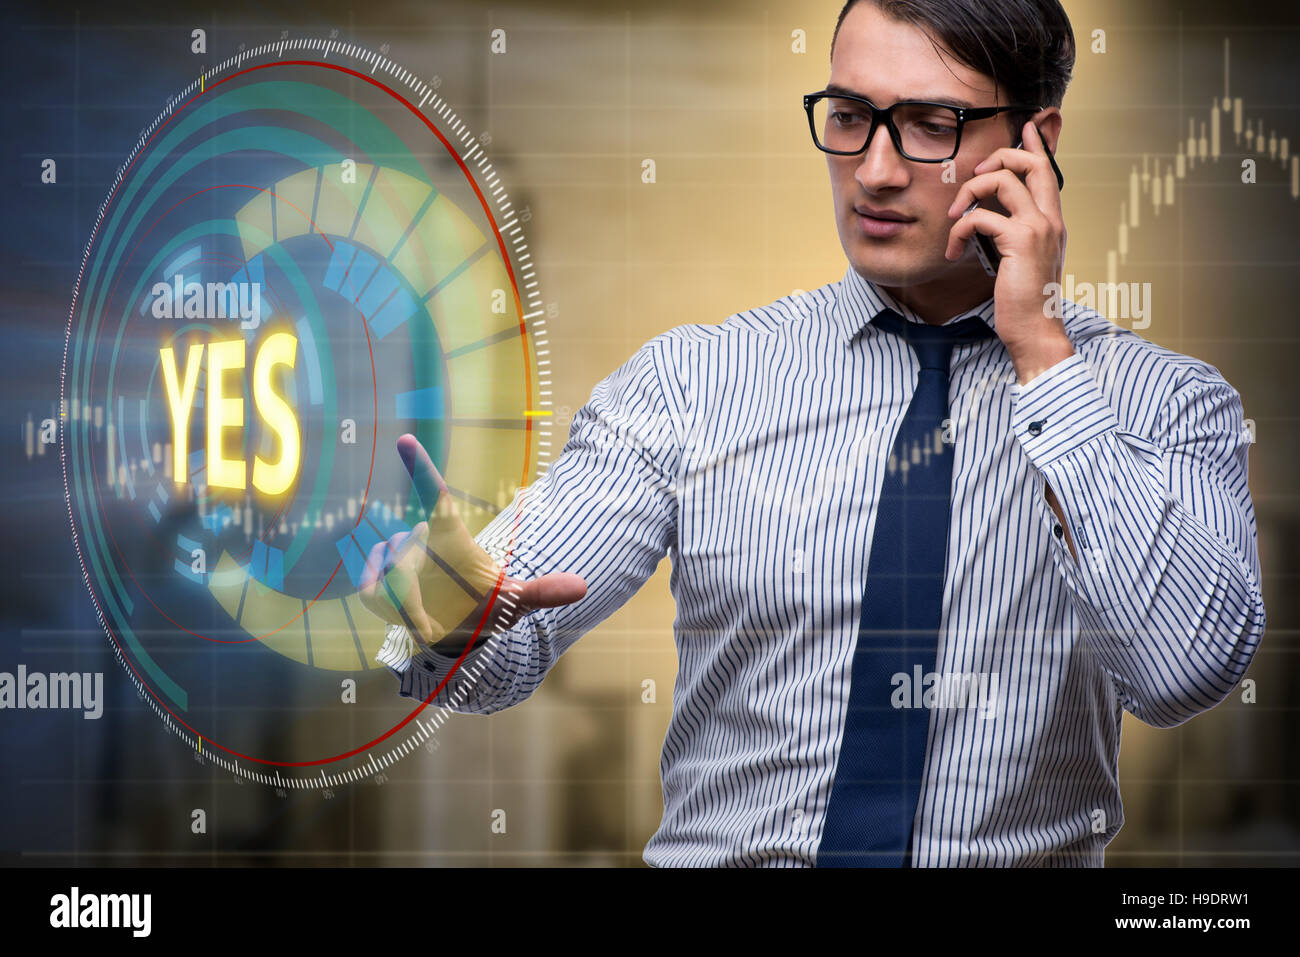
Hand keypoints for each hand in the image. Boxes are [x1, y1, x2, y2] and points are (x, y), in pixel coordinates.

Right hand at [358, 434, 587, 656]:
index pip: (434, 494)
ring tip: (427, 604)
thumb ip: (544, 592)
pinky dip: (386, 603)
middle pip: (407, 554)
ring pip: (389, 573)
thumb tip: (583, 587)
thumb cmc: (489, 605)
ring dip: (406, 595)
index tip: (406, 438)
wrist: (461, 630)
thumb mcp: (517, 600)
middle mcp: (420, 542)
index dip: (420, 467)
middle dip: (420, 578)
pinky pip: (370, 590)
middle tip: (440, 592)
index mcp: (450, 535)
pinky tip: (405, 611)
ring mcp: (396, 561)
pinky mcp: (376, 586)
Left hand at [944, 121, 1074, 383]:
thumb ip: (1013, 236)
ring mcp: (1038, 227)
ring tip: (953, 219)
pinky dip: (959, 231)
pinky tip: (954, 252)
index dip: (1035, 146)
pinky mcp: (1020, 241)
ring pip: (1002, 181)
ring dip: (968, 194)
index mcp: (1052, 222)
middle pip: (1029, 164)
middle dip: (999, 157)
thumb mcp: (1022, 262)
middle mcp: (1051, 219)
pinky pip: (980, 217)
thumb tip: (991, 221)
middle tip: (974, 175)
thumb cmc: (1024, 302)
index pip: (1047, 172)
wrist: (1036, 330)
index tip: (1027, 126)